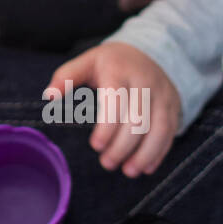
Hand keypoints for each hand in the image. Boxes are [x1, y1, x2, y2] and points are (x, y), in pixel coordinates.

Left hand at [46, 41, 180, 176]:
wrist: (148, 52)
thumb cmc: (111, 63)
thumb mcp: (87, 61)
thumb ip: (66, 77)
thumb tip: (49, 96)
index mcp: (119, 70)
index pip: (116, 101)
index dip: (107, 127)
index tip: (96, 146)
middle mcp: (145, 82)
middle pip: (138, 120)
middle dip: (122, 147)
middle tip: (107, 163)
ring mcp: (163, 95)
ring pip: (158, 129)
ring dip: (144, 155)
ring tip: (128, 171)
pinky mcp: (173, 107)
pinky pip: (170, 133)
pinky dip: (159, 153)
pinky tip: (146, 167)